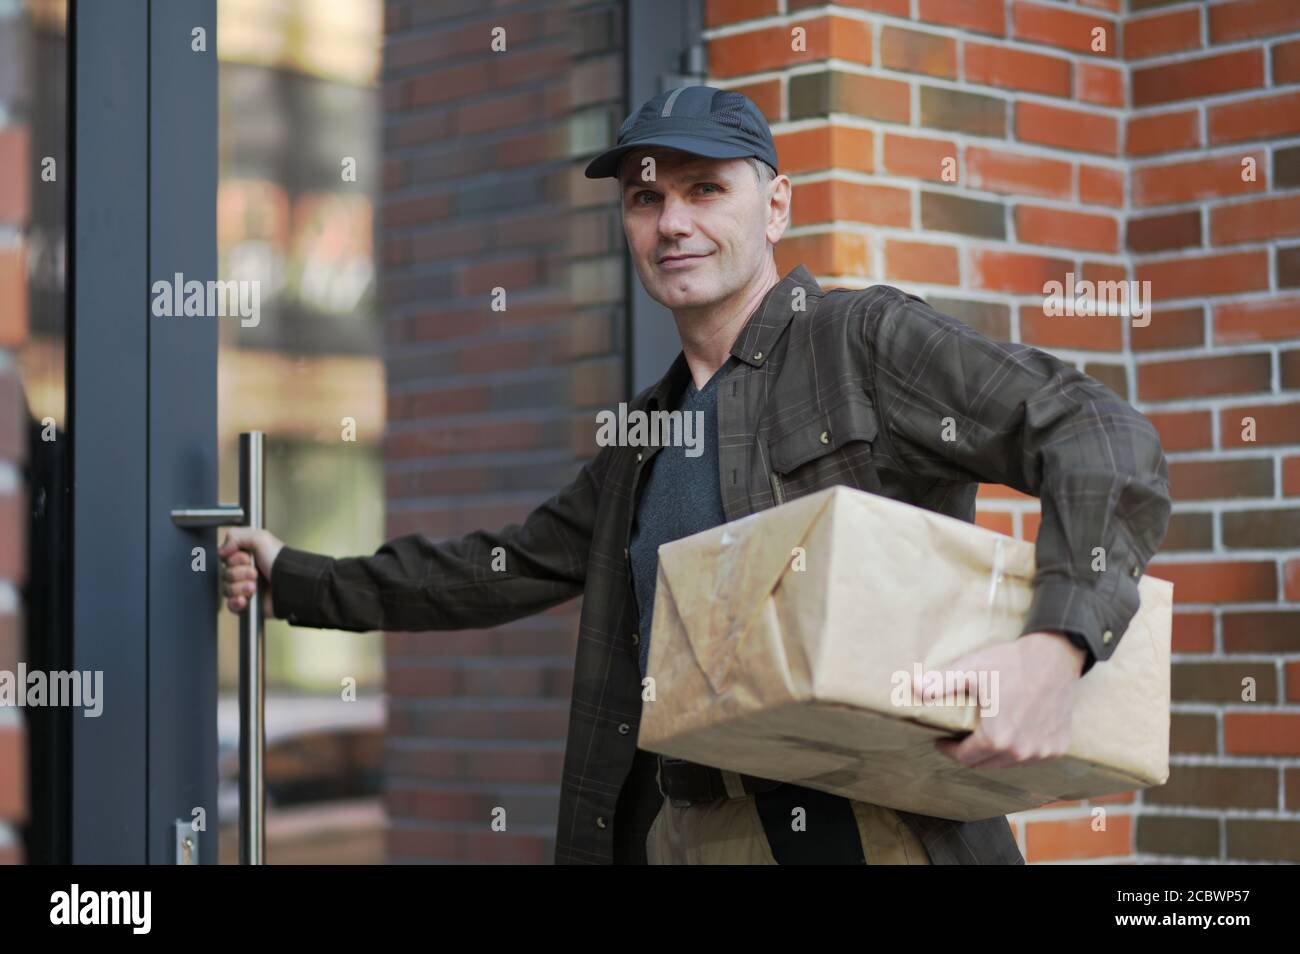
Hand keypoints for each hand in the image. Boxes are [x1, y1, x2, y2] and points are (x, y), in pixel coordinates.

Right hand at [218, 528, 285, 616]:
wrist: (291, 585)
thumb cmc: (281, 562)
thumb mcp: (261, 538)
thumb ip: (236, 536)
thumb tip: (222, 550)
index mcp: (248, 556)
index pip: (225, 559)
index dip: (234, 559)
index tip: (247, 558)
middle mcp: (246, 572)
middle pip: (226, 573)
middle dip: (239, 573)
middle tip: (255, 573)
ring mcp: (246, 588)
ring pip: (227, 589)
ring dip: (240, 587)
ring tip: (255, 586)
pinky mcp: (248, 604)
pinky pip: (230, 605)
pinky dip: (236, 602)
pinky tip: (246, 599)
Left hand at [928, 631, 1085, 769]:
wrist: (1054, 657)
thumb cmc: (1011, 663)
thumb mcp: (970, 670)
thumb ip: (940, 682)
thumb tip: (913, 688)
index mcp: (997, 739)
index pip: (964, 757)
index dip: (949, 749)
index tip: (941, 740)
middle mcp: (1021, 752)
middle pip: (985, 763)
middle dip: (969, 753)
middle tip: (960, 737)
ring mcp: (1042, 752)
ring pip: (1008, 763)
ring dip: (994, 753)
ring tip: (984, 736)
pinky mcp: (1057, 747)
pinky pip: (1031, 757)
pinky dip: (1018, 749)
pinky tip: (1011, 734)